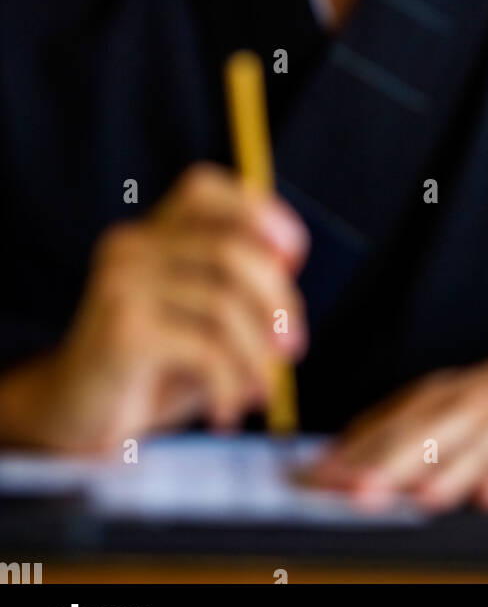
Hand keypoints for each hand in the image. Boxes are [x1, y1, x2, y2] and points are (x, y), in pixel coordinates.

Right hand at [0, 164, 308, 451]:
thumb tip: (289, 310)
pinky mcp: (122, 331)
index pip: (203, 188)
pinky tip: (226, 412)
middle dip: (276, 298)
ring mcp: (121, 284)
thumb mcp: (199, 327)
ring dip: (257, 354)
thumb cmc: (149, 369)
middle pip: (228, 249)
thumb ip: (238, 302)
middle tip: (292, 347)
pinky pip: (205, 349)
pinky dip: (229, 384)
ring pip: (223, 303)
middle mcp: (130, 247)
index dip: (259, 212)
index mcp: (148, 233)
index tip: (292, 258)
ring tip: (263, 389)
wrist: (74, 418)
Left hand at [302, 321, 487, 511]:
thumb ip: (403, 428)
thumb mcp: (454, 400)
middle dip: (387, 465)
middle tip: (351, 491)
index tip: (309, 481)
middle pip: (422, 438)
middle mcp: (470, 408)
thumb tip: (341, 457)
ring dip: (446, 474)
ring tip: (418, 499)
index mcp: (440, 398)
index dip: (348, 456)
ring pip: (473, 451)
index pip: (384, 428)